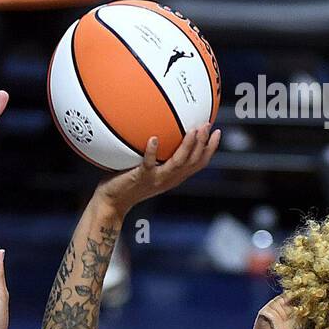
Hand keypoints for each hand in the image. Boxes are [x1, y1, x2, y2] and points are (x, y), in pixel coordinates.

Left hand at [96, 124, 220, 217]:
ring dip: (187, 147)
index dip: (210, 150)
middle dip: (203, 145)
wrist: (111, 203)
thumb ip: (155, 153)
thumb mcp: (145, 168)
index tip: (217, 133)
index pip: (197, 164)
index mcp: (172, 177)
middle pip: (191, 163)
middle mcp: (168, 179)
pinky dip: (151, 152)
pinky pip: (148, 164)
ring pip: (177, 164)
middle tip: (208, 125)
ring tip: (193, 130)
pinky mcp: (140, 179)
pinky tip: (153, 138)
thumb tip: (156, 127)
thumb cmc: (125, 182)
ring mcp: (155, 180)